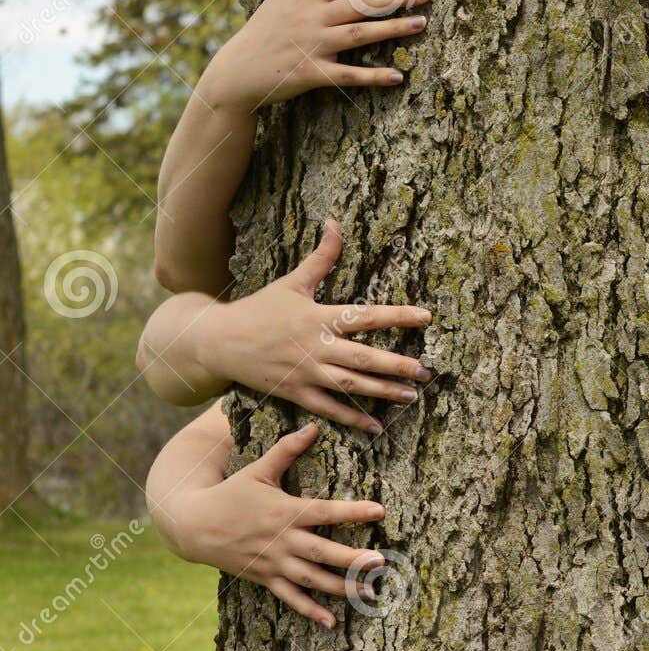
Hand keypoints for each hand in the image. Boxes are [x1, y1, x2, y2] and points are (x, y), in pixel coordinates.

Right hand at [170, 423, 385, 627]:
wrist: (194, 525)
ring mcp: (274, 563)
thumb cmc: (231, 493)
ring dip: (341, 587)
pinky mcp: (265, 579)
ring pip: (312, 579)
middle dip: (352, 559)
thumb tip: (313, 426)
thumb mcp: (258, 469)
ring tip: (369, 592)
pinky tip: (331, 621)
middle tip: (380, 562)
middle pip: (322, 552)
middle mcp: (282, 540)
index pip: (324, 512)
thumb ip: (287, 449)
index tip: (380, 510)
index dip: (352, 512)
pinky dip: (309, 611)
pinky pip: (290, 598)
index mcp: (285, 511)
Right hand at [200, 0, 429, 107]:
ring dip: (391, 29)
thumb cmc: (261, 33)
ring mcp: (313, 46)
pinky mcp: (312, 74)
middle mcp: (313, 18)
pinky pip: (347, 75)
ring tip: (421, 23)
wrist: (236, 74)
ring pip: (358, 34)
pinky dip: (372, 76)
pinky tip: (398, 76)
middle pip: (359, 2)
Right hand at [204, 219, 432, 431]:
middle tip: (426, 371)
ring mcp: (306, 373)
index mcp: (318, 317)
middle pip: (364, 357)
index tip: (426, 317)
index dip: (398, 316)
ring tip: (411, 396)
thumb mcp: (292, 282)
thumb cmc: (259, 310)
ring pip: (352, 386)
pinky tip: (376, 427)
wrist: (220, 341)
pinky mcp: (296, 393)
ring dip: (383, 392)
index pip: (366, 315)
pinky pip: (329, 409)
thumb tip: (335, 223)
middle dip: (397, 365)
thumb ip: (321, 258)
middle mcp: (315, 346)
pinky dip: (352, 419)